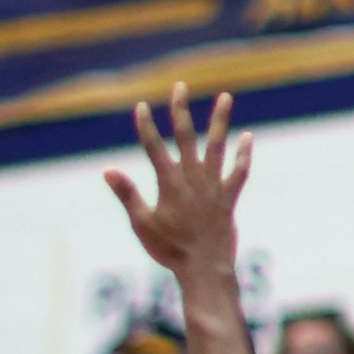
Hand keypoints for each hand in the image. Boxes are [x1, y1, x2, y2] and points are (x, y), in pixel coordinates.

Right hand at [103, 83, 250, 278]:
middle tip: (180, 86)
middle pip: (186, 136)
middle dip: (180, 110)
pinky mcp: (228, 197)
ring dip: (220, 121)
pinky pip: (238, 172)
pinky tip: (246, 138)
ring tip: (225, 97)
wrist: (203, 267)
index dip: (146, 126)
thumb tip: (107, 170)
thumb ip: (127, 194)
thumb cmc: (169, 249)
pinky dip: (243, 155)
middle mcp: (192, 177)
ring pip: (217, 145)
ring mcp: (212, 185)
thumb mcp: (142, 223)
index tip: (141, 106)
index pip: (153, 147)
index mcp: (169, 182)